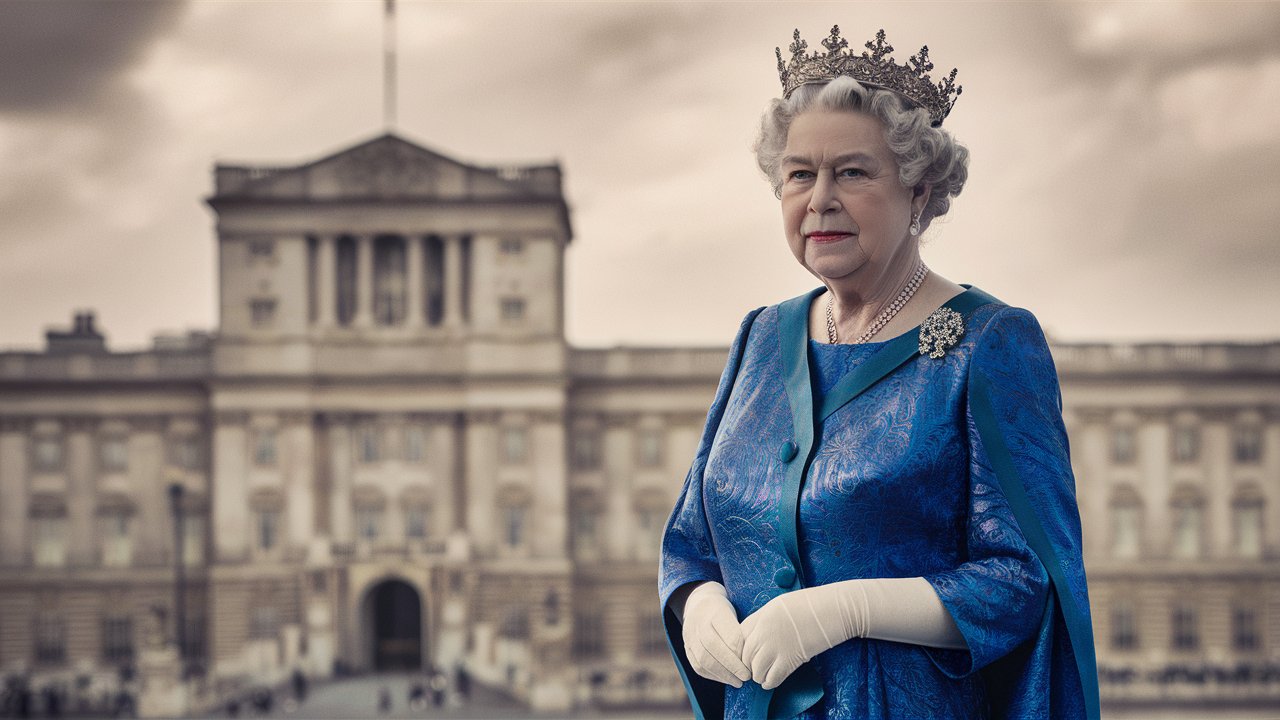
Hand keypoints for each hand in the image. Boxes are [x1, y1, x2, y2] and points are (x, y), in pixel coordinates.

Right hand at [680, 582, 751, 687]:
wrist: (699, 605)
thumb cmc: (725, 611)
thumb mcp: (736, 612)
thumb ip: (742, 631)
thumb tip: (753, 657)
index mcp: (716, 611)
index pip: (728, 634)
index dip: (740, 652)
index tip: (752, 664)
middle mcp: (699, 622)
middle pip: (713, 647)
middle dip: (732, 666)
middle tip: (747, 677)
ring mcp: (690, 635)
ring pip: (703, 659)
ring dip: (722, 674)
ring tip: (738, 682)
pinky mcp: (686, 647)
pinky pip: (697, 665)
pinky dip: (712, 675)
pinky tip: (725, 679)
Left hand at [740, 581, 868, 689]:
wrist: (835, 609)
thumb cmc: (814, 604)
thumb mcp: (782, 604)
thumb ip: (767, 618)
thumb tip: (760, 634)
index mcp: (762, 614)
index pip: (740, 636)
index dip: (743, 646)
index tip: (751, 651)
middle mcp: (764, 631)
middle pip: (745, 655)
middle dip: (749, 663)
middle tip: (757, 667)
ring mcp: (776, 646)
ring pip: (755, 669)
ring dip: (759, 675)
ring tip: (764, 675)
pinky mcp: (790, 660)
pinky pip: (771, 678)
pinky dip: (770, 682)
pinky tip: (772, 681)